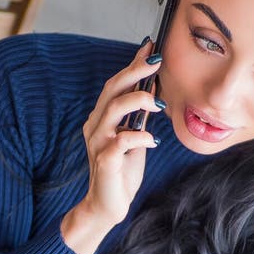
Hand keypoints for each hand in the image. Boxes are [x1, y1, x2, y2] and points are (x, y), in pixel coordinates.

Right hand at [80, 38, 162, 226]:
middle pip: (112, 89)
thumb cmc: (121, 172)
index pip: (115, 85)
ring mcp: (98, 143)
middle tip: (156, 61)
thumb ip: (138, 117)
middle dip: (135, 72)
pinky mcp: (105, 161)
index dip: (132, 65)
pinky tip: (152, 140)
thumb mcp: (134, 138)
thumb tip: (153, 90)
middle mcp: (95, 126)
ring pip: (114, 109)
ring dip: (139, 100)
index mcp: (100, 119)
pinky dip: (141, 136)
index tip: (150, 47)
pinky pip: (122, 141)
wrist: (107, 206)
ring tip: (159, 102)